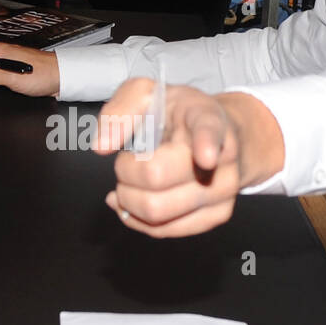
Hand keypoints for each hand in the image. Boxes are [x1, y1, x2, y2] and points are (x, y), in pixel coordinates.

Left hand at [96, 79, 258, 237]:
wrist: (220, 138)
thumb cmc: (177, 114)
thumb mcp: (145, 94)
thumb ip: (119, 112)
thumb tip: (101, 147)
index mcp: (207, 117)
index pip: (209, 130)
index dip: (206, 144)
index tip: (205, 157)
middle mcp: (223, 156)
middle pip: (158, 177)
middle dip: (125, 173)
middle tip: (125, 162)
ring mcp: (224, 190)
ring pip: (157, 212)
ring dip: (128, 199)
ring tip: (129, 181)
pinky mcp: (217, 216)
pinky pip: (165, 231)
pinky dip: (137, 219)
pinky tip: (132, 201)